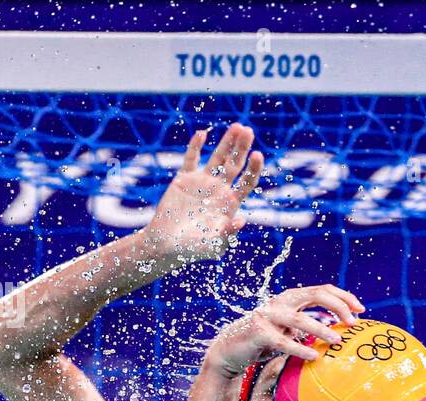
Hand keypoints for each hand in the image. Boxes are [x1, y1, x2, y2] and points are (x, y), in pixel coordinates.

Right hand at [143, 123, 263, 263]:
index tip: (258, 155)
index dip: (253, 169)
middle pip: (235, 164)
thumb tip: (241, 220)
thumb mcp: (214, 244)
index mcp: (229, 204)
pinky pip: (191, 159)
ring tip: (236, 126)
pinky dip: (196, 147)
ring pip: (217, 157)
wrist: (167, 245)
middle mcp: (218, 190)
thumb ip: (228, 233)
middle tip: (248, 130)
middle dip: (242, 148)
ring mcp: (202, 183)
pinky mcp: (184, 180)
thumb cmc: (193, 250)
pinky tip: (203, 134)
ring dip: (226, 142)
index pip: (246, 182)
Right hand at [207, 284, 365, 377]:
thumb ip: (308, 327)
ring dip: (322, 329)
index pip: (322, 290)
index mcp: (292, 298)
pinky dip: (300, 349)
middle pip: (316, 294)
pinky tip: (315, 356)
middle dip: (339, 305)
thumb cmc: (265, 341)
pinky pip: (283, 342)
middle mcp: (281, 302)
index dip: (344, 297)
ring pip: (301, 318)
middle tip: (353, 322)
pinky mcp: (258, 332)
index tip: (361, 310)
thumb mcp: (289, 331)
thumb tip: (340, 334)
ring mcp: (268, 315)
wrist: (230, 350)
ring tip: (337, 340)